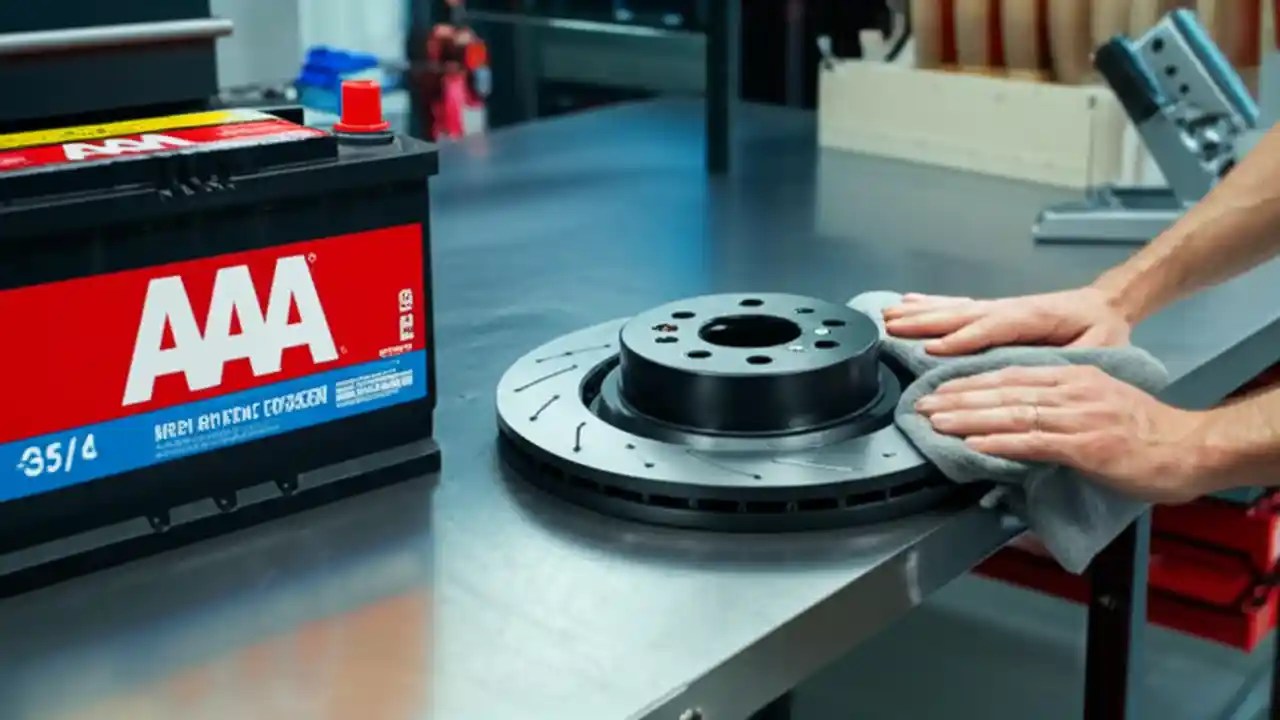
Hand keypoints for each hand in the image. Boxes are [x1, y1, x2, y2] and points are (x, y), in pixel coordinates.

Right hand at [881, 287, 1131, 354]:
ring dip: (920, 313)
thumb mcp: (1099, 351)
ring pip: (954, 308)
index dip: (962, 339)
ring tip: (888, 315)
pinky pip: (958, 307)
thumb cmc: (1103, 332)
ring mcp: (999, 309)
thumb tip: (1032, 379)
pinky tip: (908, 302)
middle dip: (925, 322)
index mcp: (1035, 318)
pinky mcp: (993, 312)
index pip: (993, 328)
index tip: (930, 350)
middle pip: (962, 314)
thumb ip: (1067, 363)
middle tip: (891, 327)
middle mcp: (1010, 309)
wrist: (1107, 305)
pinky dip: (931, 304)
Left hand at [915, 365, 1208, 502]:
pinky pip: (1035, 441)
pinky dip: (1001, 443)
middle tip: (921, 405)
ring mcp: (1078, 416)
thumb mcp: (1097, 404)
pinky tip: (975, 445)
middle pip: (1002, 390)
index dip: (969, 382)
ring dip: (968, 418)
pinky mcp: (1086, 445)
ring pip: (1012, 413)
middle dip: (957, 398)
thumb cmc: (1145, 432)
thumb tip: (1018, 420)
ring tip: (936, 422)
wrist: (1190, 448)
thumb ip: (1058, 407)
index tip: (937, 389)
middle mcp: (1071, 390)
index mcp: (1072, 376)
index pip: (1009, 374)